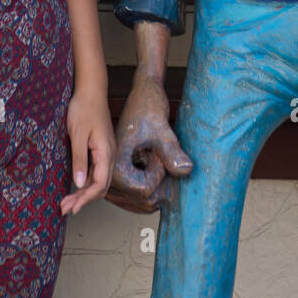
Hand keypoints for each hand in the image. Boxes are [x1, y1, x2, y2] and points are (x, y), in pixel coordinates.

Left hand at [61, 88, 115, 215]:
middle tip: (65, 208)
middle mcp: (109, 155)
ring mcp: (106, 153)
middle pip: (100, 186)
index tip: (72, 208)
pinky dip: (86, 182)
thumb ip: (79, 159)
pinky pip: (96, 172)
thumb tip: (80, 183)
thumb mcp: (78, 134)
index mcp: (106, 152)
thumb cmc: (83, 109)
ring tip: (66, 202)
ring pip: (98, 180)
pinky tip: (75, 187)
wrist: (91, 91)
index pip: (100, 184)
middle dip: (84, 200)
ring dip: (84, 193)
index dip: (86, 198)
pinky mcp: (100, 149)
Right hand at [106, 72, 192, 213]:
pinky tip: (154, 165)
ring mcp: (117, 183)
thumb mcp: (161, 128)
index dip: (159, 172)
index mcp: (115, 168)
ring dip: (158, 184)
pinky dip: (154, 185)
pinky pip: (144, 197)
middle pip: (147, 201)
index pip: (145, 191)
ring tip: (153, 158)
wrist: (142, 96)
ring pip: (147, 202)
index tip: (156, 150)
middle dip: (160, 181)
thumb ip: (171, 150)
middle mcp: (111, 179)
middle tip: (156, 154)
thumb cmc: (148, 107)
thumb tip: (186, 169)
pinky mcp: (124, 182)